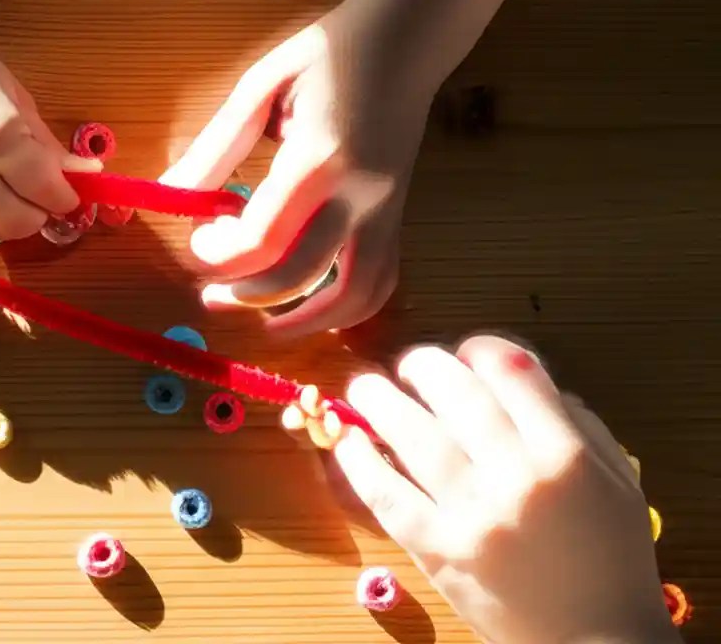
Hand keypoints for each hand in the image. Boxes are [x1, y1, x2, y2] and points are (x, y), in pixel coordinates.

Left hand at [160, 7, 433, 337]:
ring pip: (354, 298)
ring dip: (303, 322)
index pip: (261, 238)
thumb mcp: (259, 89)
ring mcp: (387, 212)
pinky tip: (308, 309)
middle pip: (297, 275)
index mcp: (319, 158)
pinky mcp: (397, 219)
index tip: (197, 237)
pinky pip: (379, 284)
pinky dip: (345, 310)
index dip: (217, 254)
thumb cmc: (327, 54)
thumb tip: (171, 194)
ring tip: (261, 322)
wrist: (405, 40)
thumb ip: (215, 148)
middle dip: (243, 294)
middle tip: (207, 290)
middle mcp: (360, 195)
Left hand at [333, 335, 678, 643]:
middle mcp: (517, 478)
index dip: (481, 349)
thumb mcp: (616, 481)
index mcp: (566, 455)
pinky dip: (360, 462)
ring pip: (413, 436)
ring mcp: (473, 515)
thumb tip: (517, 382)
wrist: (593, 642)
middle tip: (410, 367)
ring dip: (379, 402)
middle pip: (456, 394)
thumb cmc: (609, 559)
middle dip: (424, 367)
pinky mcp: (437, 550)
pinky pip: (386, 494)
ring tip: (366, 388)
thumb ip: (575, 425)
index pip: (512, 372)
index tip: (466, 353)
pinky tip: (347, 441)